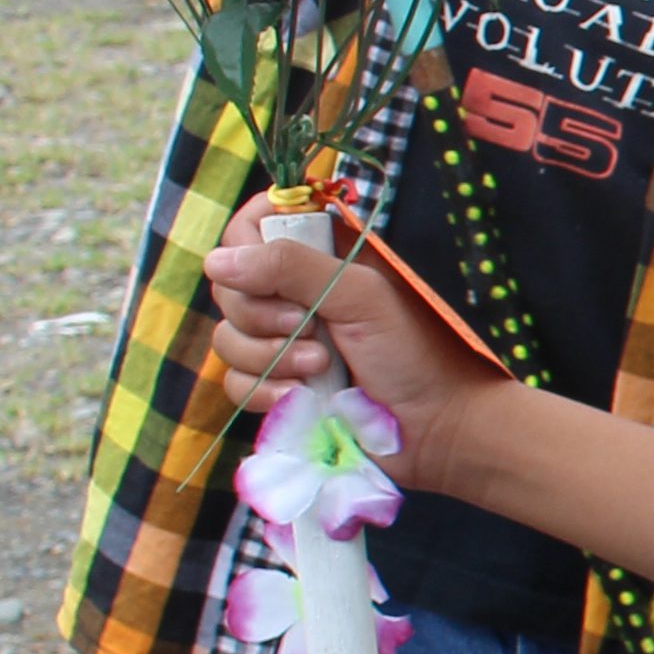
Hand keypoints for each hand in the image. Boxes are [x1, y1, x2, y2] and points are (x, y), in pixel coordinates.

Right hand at [199, 197, 511, 474]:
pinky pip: (236, 382)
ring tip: (320, 366)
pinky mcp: (278, 385)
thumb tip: (217, 260)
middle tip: (311, 327)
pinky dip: (264, 390)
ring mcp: (283, 342)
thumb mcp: (359, 295)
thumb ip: (291, 267)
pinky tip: (301, 398)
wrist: (436, 427)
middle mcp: (296, 295)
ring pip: (228, 337)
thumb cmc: (414, 353)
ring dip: (269, 356)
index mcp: (321, 257)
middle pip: (230, 287)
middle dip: (262, 313)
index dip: (248, 240)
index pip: (255, 226)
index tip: (266, 265)